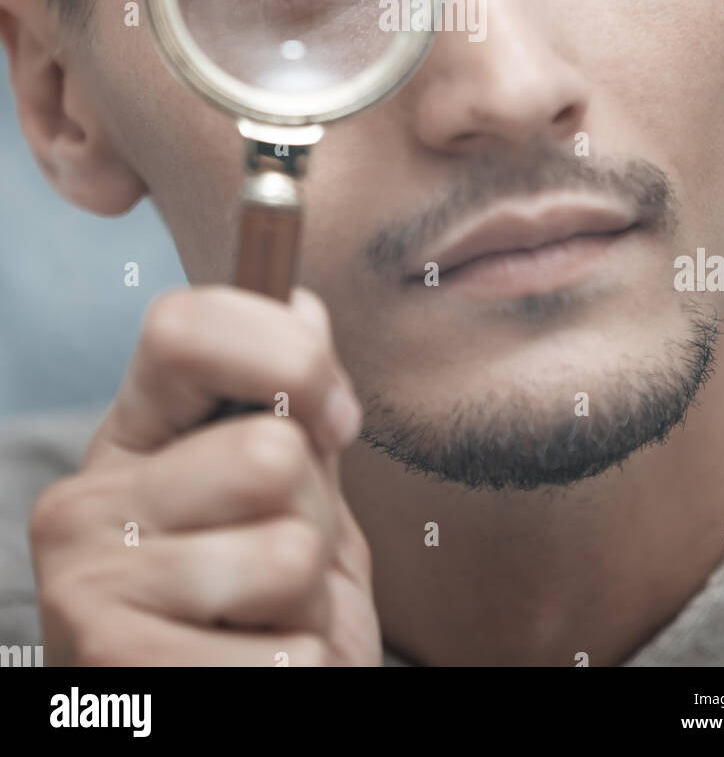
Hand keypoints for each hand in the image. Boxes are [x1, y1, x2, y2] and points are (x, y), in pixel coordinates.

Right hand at [28, 284, 380, 665]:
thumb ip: (292, 410)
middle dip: (313, 516)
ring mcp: (87, 588)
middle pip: (269, 453)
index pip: (182, 327)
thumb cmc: (259, 602)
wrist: (214, 721)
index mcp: (131, 436)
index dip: (286, 354)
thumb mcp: (281, 495)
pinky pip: (286, 658)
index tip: (340, 418)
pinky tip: (252, 675)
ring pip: (287, 556)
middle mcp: (86, 500)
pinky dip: (302, 672)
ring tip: (264, 624)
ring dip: (308, 604)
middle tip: (282, 566)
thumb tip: (302, 305)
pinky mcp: (114, 671)